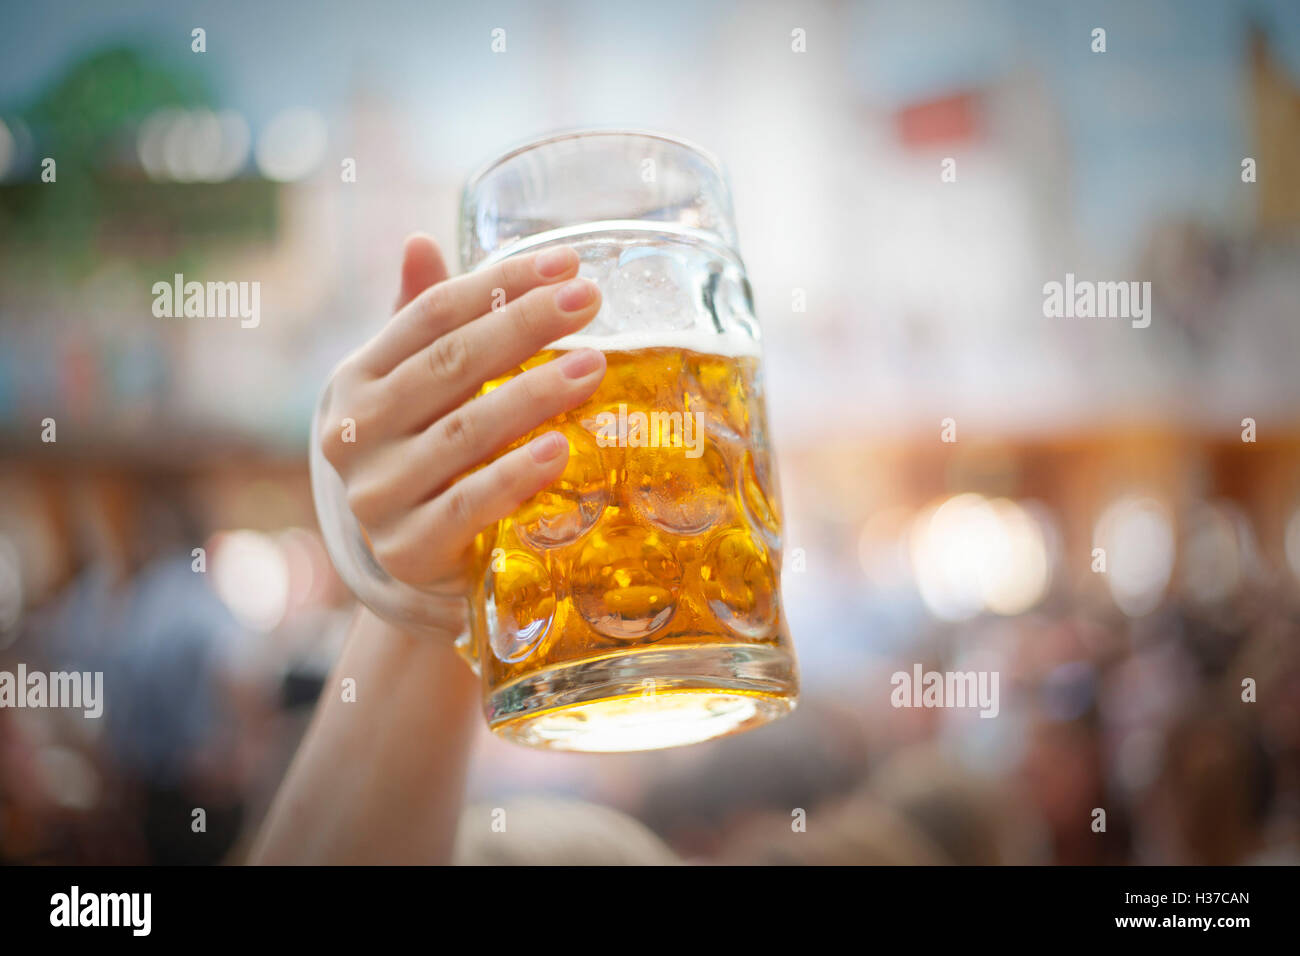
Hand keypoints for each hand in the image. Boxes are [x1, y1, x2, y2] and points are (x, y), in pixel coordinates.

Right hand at [317, 234, 604, 632]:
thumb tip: (418, 241)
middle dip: (525, 325)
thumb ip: (422, 325)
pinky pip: (469, 505)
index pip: (430, 315)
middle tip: (591, 299)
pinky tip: (560, 449)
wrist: (416, 573)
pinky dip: (515, 476)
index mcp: (356, 380)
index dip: (499, 284)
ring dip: (533, 394)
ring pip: (463, 432)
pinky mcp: (409, 550)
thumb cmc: (428, 462)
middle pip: (449, 364)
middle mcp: (352, 432)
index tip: (567, 264)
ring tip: (594, 365)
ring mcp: (377, 495)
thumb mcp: (417, 392)